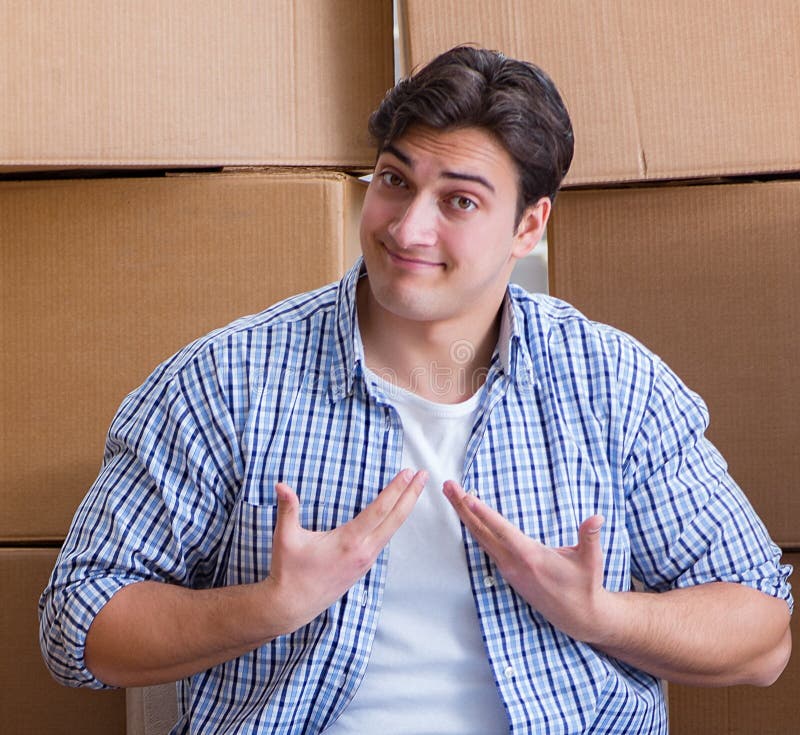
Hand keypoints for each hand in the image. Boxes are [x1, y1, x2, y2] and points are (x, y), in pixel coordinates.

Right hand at [265, 468, 426, 633]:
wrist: (292, 605)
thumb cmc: (289, 571)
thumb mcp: (286, 538)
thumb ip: (288, 509)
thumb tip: (281, 485)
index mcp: (349, 542)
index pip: (380, 510)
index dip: (395, 490)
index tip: (407, 473)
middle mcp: (364, 551)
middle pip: (396, 518)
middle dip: (411, 494)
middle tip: (424, 474)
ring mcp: (366, 560)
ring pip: (393, 529)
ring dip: (405, 507)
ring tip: (414, 488)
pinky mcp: (364, 566)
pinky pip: (385, 539)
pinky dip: (395, 521)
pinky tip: (396, 513)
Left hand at [443, 480, 608, 643]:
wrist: (579, 617)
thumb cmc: (585, 585)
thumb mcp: (591, 561)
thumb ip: (589, 537)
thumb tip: (596, 517)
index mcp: (530, 557)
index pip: (502, 531)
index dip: (484, 513)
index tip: (466, 498)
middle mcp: (514, 563)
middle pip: (481, 531)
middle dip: (462, 507)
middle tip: (448, 486)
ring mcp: (508, 569)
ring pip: (480, 538)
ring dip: (464, 516)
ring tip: (452, 495)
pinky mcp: (508, 573)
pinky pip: (485, 547)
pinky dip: (474, 529)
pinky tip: (467, 518)